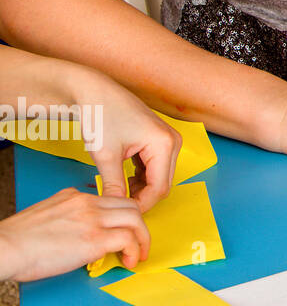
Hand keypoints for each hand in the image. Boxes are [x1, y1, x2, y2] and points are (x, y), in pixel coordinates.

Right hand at [0, 187, 149, 281]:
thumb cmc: (17, 240)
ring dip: (142, 238)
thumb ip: (67, 216)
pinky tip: (128, 260)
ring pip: (135, 219)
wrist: (4, 247)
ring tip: (138, 254)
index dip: (123, 216)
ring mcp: (92, 219)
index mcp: (74, 196)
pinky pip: (128, 239)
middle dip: (139, 225)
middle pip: (130, 205)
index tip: (125, 230)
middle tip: (139, 242)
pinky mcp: (93, 239)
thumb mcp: (46, 214)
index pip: (112, 199)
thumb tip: (79, 231)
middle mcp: (87, 203)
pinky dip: (134, 250)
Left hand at [57, 65, 181, 213]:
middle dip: (141, 197)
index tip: (121, 213)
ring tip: (115, 190)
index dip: (141, 205)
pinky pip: (154, 167)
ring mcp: (166, 140)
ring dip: (140, 188)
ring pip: (159, 177)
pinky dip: (140, 178)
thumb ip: (114, 185)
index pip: (160, 187)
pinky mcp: (158, 140)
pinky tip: (121, 179)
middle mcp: (172, 141)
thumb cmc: (101, 116)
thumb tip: (117, 208)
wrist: (94, 92)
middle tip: (116, 205)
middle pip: (163, 183)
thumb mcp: (105, 156)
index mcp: (164, 144)